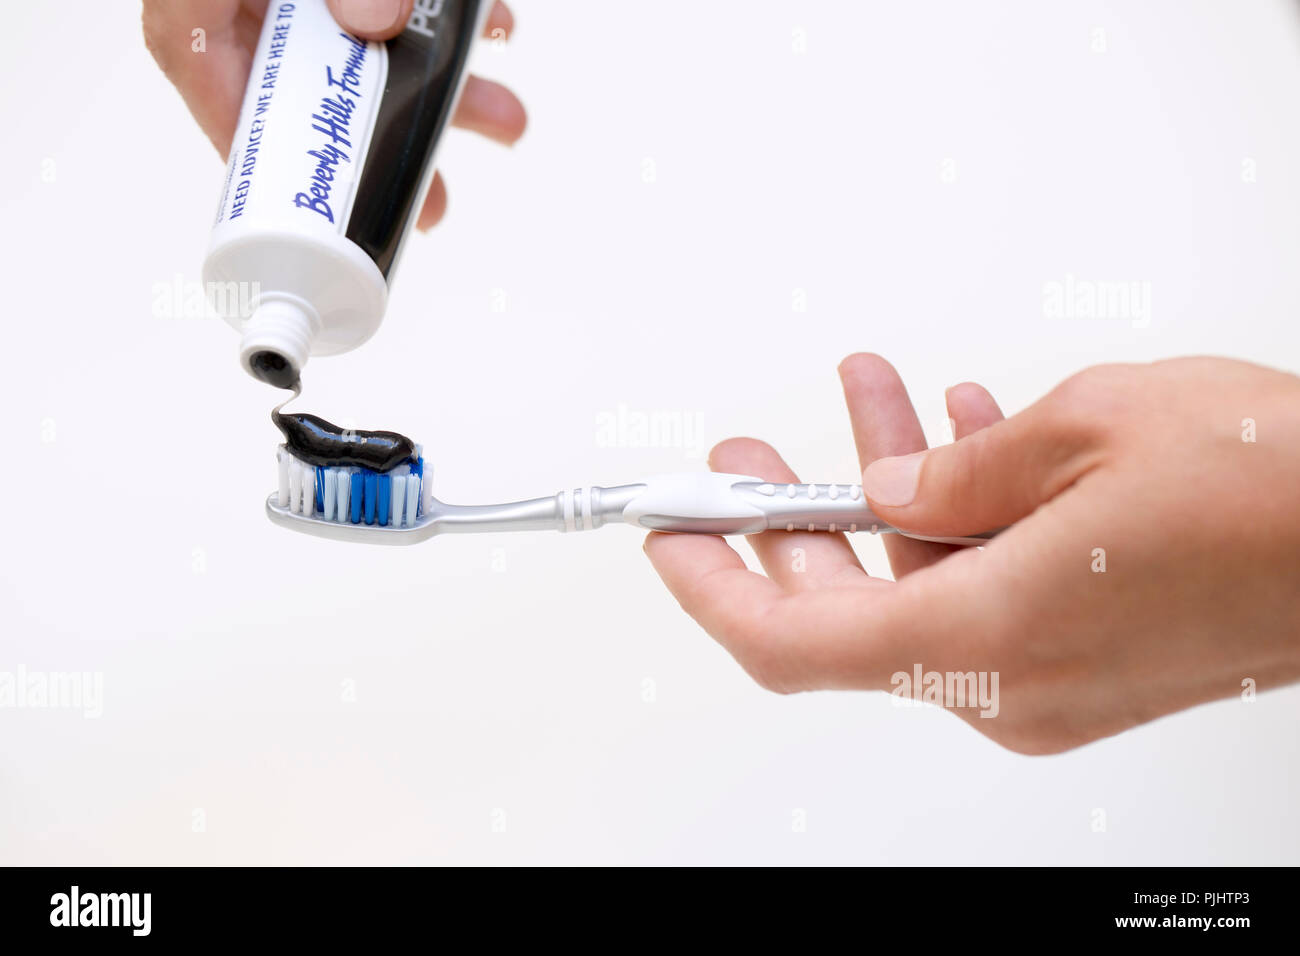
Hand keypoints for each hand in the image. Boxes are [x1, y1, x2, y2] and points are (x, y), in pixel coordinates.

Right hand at [143, 0, 525, 229]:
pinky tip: (494, 28)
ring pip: (364, 55)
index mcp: (198, 2)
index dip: (277, 174)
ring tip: (505, 119)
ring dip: (441, 89)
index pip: (221, 102)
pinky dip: (440, 18)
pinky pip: (383, 5)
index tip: (334, 224)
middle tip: (437, 205)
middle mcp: (240, 1)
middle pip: (312, 96)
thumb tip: (376, 22)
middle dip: (392, 147)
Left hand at [645, 354, 1299, 753]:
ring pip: (920, 589)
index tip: (670, 536)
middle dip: (793, 522)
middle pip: (848, 616)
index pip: (791, 642)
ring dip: (885, 495)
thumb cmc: (1273, 488)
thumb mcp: (1080, 431)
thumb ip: (953, 467)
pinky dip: (956, 522)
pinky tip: (960, 435)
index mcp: (984, 639)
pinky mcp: (1085, 664)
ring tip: (870, 397)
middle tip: (752, 453)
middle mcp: (1006, 686)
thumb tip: (886, 484)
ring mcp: (1048, 684)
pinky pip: (983, 594)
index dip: (712, 588)